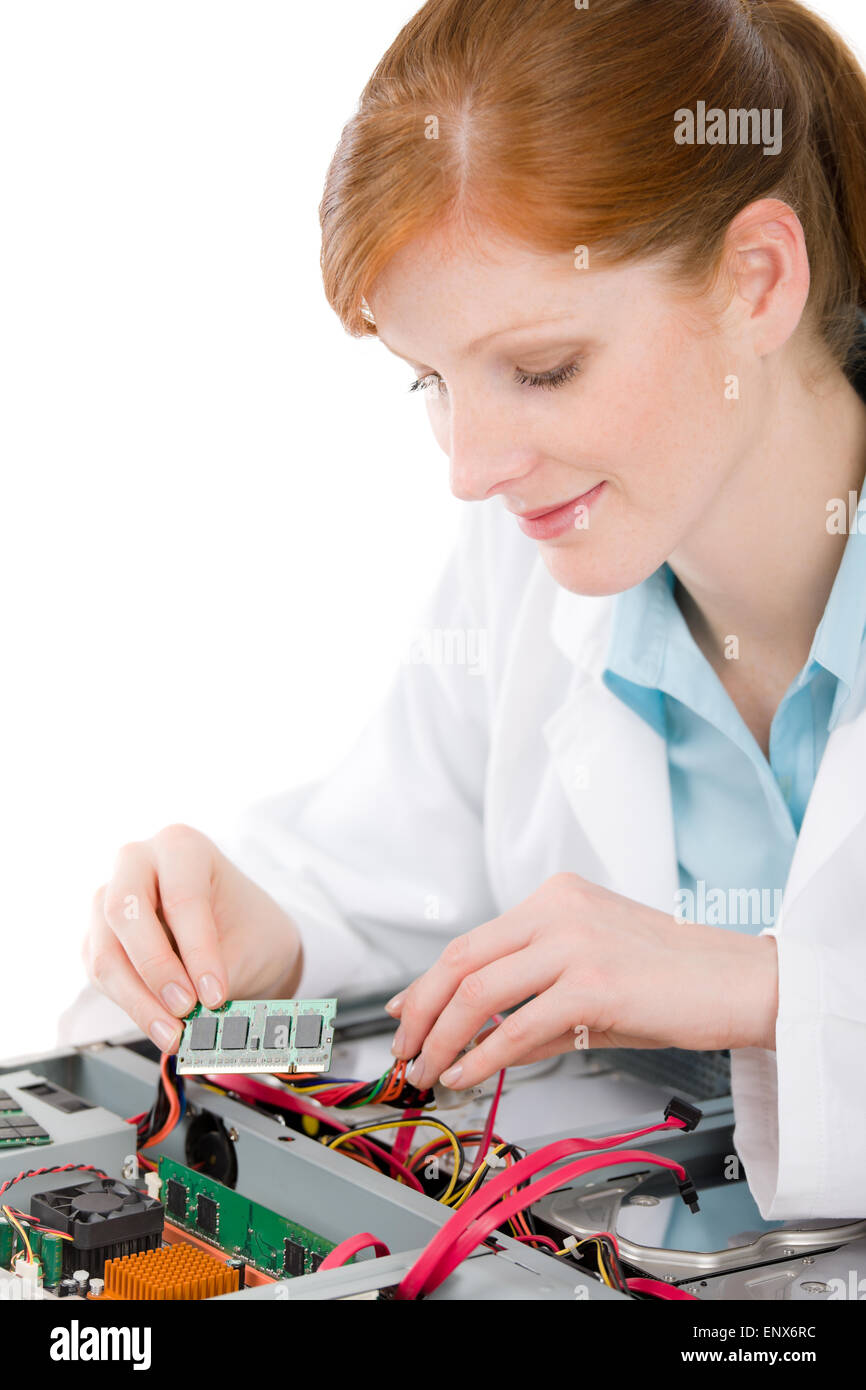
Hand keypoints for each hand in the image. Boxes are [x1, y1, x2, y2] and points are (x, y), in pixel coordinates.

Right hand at [84, 824, 302, 1052]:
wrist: (241, 936)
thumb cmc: (247, 927)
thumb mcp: (249, 943)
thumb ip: (219, 973)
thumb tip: (202, 1015)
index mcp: (181, 846)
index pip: (182, 896)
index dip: (198, 950)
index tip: (215, 994)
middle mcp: (136, 863)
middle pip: (125, 912)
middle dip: (156, 968)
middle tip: (187, 1009)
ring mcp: (108, 898)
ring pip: (106, 951)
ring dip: (138, 1000)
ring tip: (174, 1032)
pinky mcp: (96, 938)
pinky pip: (101, 974)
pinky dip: (130, 1005)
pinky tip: (159, 1025)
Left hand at [386, 872, 777, 1090]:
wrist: (740, 982)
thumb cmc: (674, 980)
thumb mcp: (592, 975)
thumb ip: (533, 998)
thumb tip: (476, 1036)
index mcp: (555, 898)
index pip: (471, 941)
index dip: (426, 982)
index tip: (404, 1013)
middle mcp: (558, 910)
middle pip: (460, 961)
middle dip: (420, 1012)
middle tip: (404, 1051)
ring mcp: (574, 943)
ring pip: (477, 991)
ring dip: (441, 1039)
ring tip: (428, 1071)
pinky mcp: (593, 985)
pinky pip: (516, 1026)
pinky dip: (482, 1056)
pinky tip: (467, 1075)